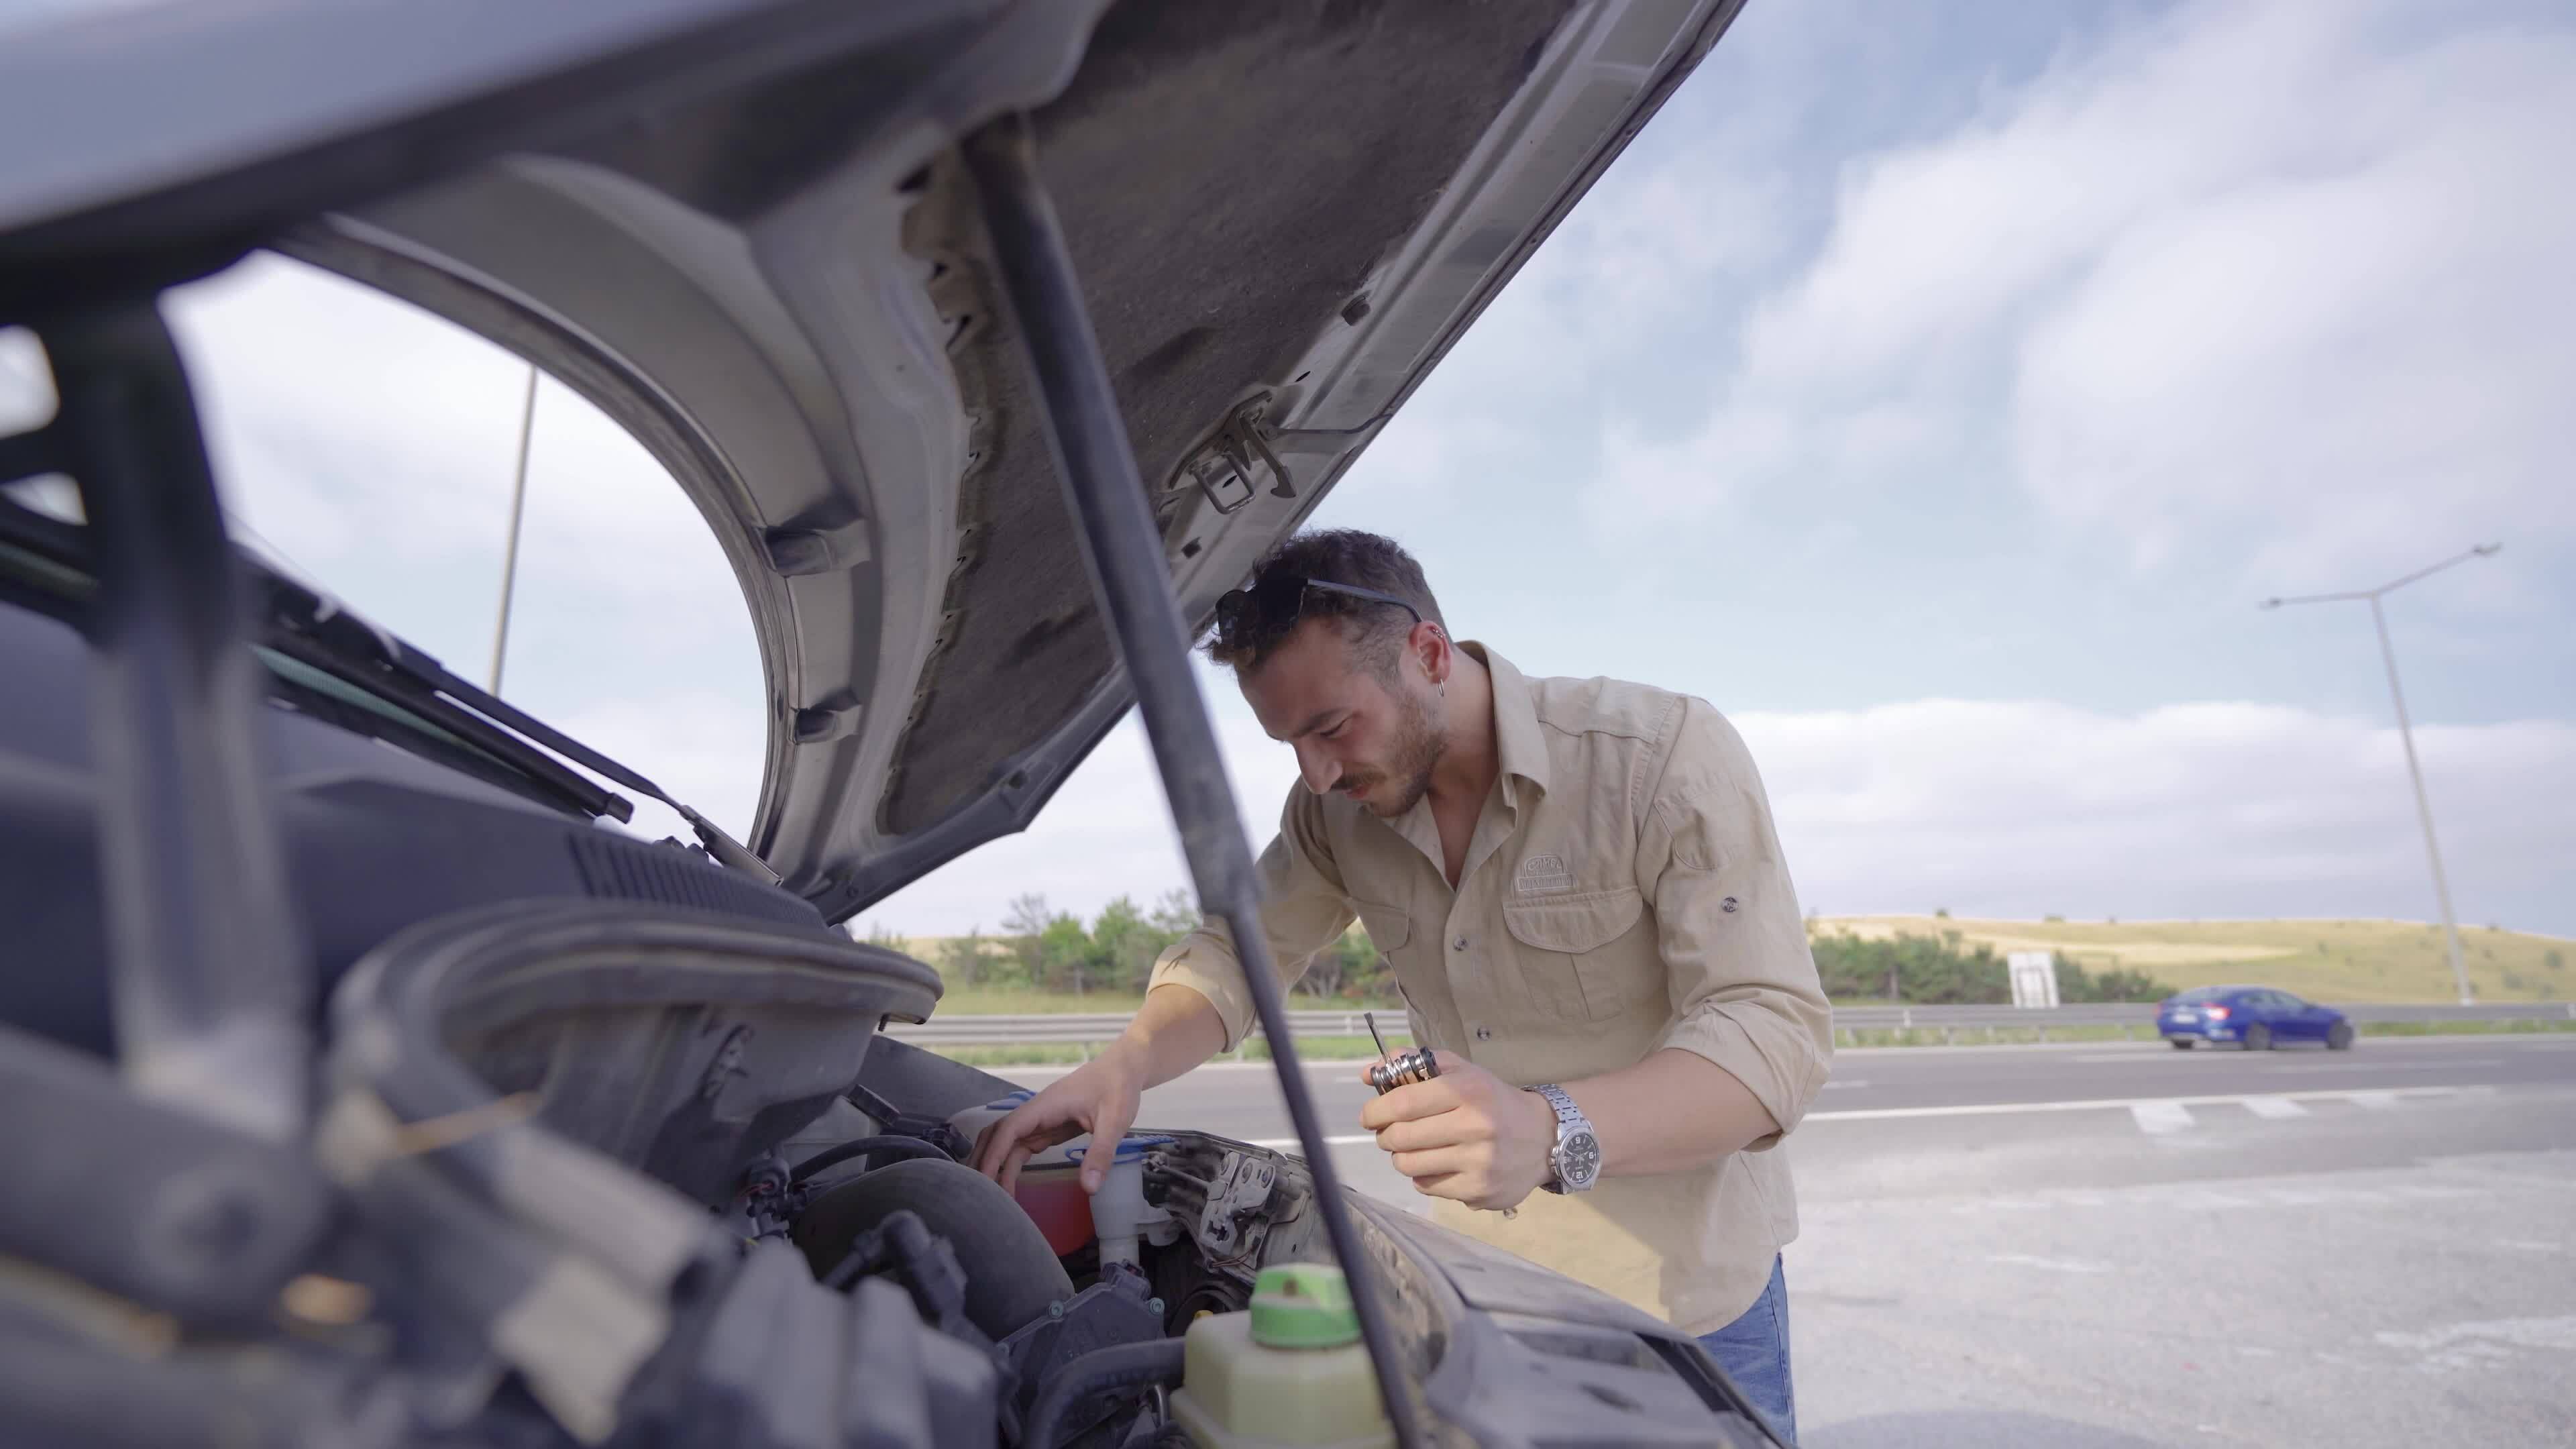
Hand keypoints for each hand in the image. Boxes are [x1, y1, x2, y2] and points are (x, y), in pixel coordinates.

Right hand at [972, 1049, 1143, 1193]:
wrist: (1125, 1068)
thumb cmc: (1118, 1088)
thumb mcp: (1115, 1120)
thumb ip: (1101, 1153)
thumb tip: (1089, 1188)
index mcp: (1046, 1106)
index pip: (1009, 1129)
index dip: (994, 1154)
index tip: (985, 1180)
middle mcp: (1036, 1112)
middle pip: (998, 1134)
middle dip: (985, 1160)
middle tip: (980, 1194)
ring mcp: (1041, 1119)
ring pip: (1007, 1141)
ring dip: (995, 1164)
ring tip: (990, 1195)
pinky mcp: (1048, 1127)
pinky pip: (1022, 1145)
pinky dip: (1010, 1163)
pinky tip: (1007, 1182)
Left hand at [1355, 1051, 1558, 1211]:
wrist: (1543, 1137)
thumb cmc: (1492, 1100)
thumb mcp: (1462, 1071)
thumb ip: (1413, 1064)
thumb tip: (1366, 1073)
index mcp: (1468, 1090)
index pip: (1403, 1102)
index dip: (1375, 1110)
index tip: (1369, 1115)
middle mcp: (1475, 1126)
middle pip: (1401, 1137)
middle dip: (1385, 1136)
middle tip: (1389, 1133)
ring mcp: (1479, 1162)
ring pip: (1409, 1166)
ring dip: (1401, 1157)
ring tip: (1412, 1148)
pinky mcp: (1480, 1190)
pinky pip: (1428, 1186)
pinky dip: (1423, 1176)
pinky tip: (1438, 1164)